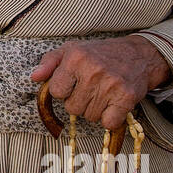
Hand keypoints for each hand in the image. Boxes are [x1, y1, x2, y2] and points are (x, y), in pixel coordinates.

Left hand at [29, 35, 170, 129]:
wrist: (139, 54)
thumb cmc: (100, 53)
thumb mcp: (71, 50)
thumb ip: (49, 62)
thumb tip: (34, 77)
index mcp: (75, 57)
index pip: (56, 91)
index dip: (64, 90)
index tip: (74, 83)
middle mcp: (92, 71)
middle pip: (72, 108)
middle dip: (79, 101)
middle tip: (92, 88)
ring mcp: (111, 85)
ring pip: (89, 117)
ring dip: (95, 109)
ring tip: (103, 93)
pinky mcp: (127, 98)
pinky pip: (108, 123)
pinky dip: (110, 118)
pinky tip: (113, 104)